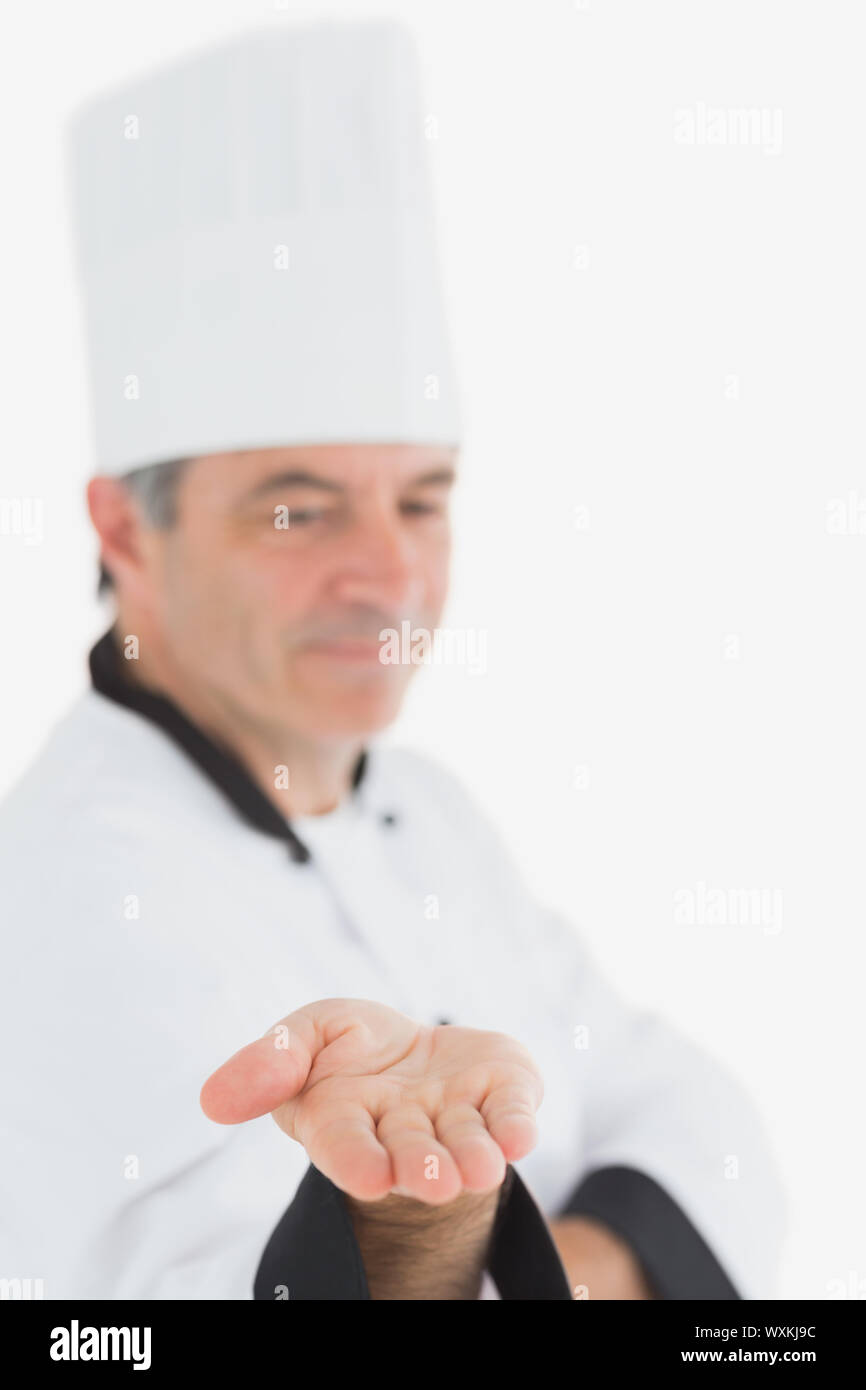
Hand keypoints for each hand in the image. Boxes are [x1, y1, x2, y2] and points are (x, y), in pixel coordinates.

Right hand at [200, 997, 542, 1203]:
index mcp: (345, 1120)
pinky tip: (521, 1136)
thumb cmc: (355, 1049)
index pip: (345, 1145)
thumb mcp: (306, 1034)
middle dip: (421, 1166)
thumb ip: (270, 1061)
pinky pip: (511, 1115)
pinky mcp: (503, 1097)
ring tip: (479, 1168)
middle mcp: (403, 1130)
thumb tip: (213, 1101)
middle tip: (434, 1177)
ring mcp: (457, 1116)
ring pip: (464, 1144)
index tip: (371, 1176)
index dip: (356, 1160)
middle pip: (409, 1153)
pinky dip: (516, 1126)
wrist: (421, 1051)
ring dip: (472, 1157)